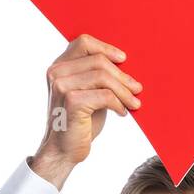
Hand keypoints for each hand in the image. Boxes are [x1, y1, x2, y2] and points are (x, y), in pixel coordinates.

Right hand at [29, 34, 141, 188]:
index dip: (106, 48)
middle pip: (98, 60)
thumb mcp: (88, 93)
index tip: (123, 60)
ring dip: (124, 91)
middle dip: (122, 76)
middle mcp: (57, 73)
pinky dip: (118, 104)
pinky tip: (122, 112)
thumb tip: (125, 65)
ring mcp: (62, 86)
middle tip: (137, 89)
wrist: (63, 151)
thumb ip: (97, 76)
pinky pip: (105, 95)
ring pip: (103, 77)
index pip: (84, 42)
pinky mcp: (71, 101)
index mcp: (59, 67)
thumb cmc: (79, 122)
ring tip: (133, 103)